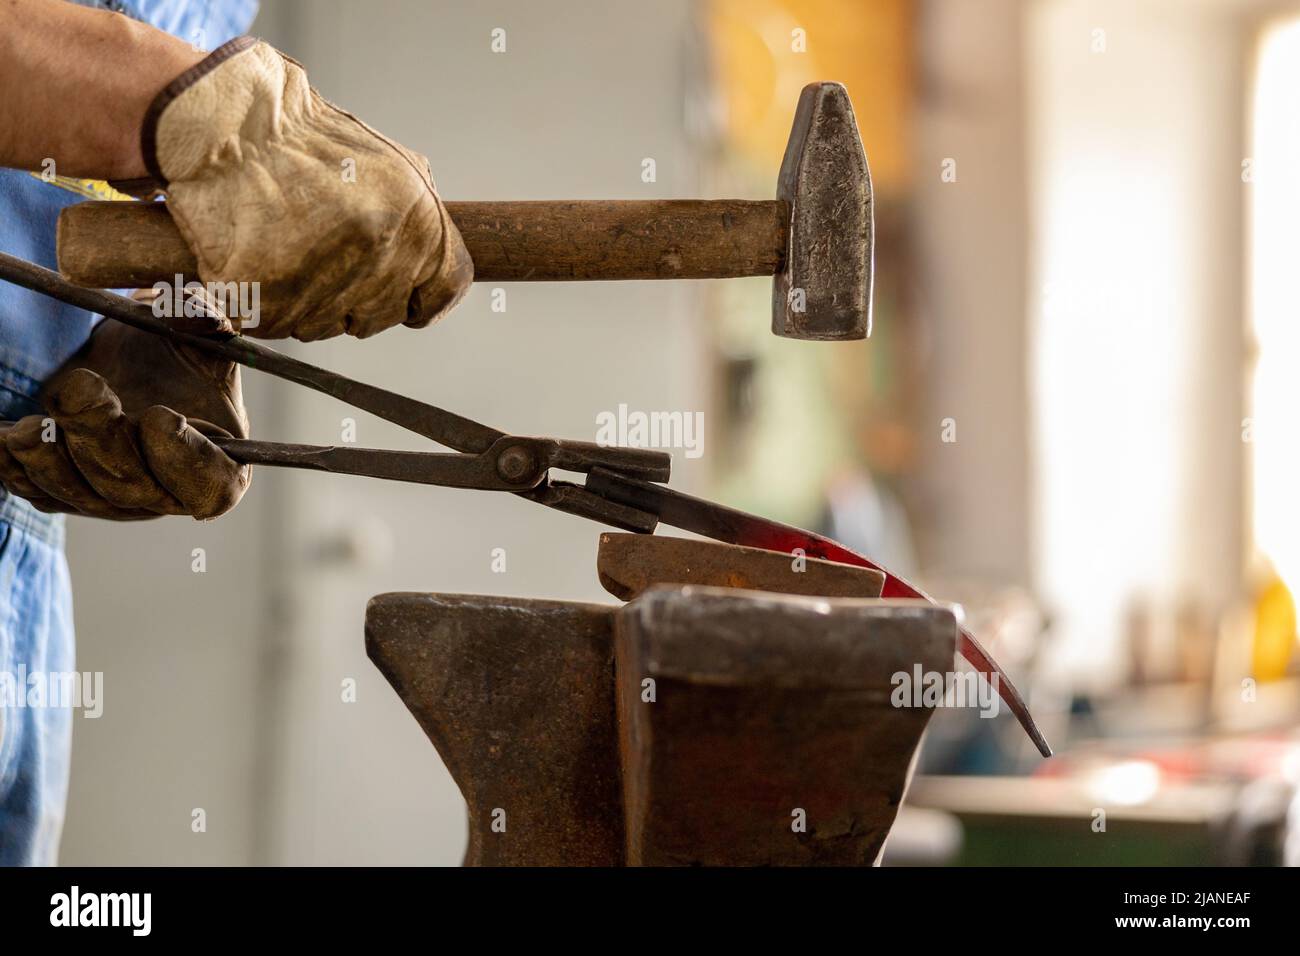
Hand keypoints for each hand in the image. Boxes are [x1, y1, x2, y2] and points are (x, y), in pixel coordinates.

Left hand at [0, 303, 248, 519]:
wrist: (128, 354)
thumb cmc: (172, 347)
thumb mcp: (198, 331)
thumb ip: (207, 321)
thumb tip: (198, 311)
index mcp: (218, 464)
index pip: (210, 486)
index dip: (184, 459)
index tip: (161, 414)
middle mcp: (167, 494)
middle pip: (133, 489)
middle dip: (100, 440)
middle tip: (81, 389)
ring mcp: (115, 501)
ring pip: (80, 495)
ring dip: (49, 462)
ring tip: (28, 426)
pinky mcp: (68, 495)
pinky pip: (39, 493)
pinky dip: (15, 469)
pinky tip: (2, 437)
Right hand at [141, 37, 472, 340]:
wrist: (229, 131)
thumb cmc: (306, 141)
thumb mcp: (392, 163)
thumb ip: (421, 214)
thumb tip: (432, 252)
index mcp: (417, 227)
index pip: (443, 291)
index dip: (423, 297)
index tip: (408, 298)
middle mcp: (379, 261)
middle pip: (382, 314)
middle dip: (360, 297)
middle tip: (328, 259)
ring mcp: (325, 287)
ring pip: (329, 325)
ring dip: (313, 302)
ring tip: (290, 253)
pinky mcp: (269, 304)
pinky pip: (281, 324)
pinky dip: (271, 305)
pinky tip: (264, 265)